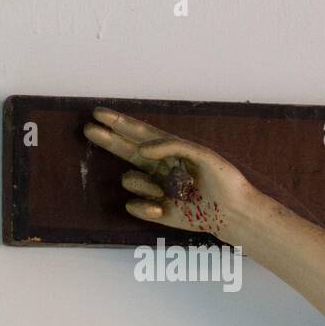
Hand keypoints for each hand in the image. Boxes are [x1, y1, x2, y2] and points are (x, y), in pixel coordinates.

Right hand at [83, 107, 254, 240]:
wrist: (234, 212)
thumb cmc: (224, 181)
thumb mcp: (202, 154)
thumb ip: (172, 145)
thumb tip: (142, 149)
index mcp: (171, 152)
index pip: (141, 134)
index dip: (120, 123)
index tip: (99, 113)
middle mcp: (161, 169)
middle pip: (126, 151)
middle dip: (109, 140)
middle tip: (89, 130)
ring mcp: (157, 190)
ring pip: (129, 180)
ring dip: (140, 184)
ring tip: (161, 191)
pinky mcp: (157, 212)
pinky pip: (134, 206)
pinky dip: (144, 206)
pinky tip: (161, 208)